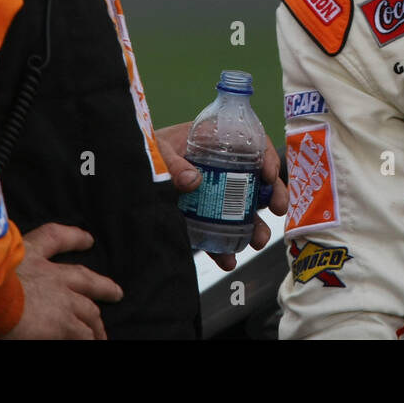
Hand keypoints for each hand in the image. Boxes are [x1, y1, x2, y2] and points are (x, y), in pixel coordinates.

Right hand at [1, 222, 123, 338]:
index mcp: (28, 254)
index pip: (54, 238)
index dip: (74, 238)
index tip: (88, 240)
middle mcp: (50, 273)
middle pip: (85, 278)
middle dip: (102, 286)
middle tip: (116, 292)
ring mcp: (62, 298)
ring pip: (89, 310)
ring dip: (96, 324)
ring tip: (102, 334)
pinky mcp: (65, 322)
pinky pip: (84, 334)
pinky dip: (90, 340)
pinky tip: (95, 344)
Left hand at [155, 122, 289, 270]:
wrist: (123, 173)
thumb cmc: (144, 151)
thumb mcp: (157, 151)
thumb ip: (172, 163)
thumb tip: (193, 180)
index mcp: (214, 142)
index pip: (251, 142)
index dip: (266, 156)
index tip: (269, 175)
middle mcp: (219, 167)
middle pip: (256, 177)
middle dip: (273, 195)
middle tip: (279, 210)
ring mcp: (212, 193)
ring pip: (243, 209)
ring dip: (255, 226)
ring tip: (257, 241)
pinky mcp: (200, 216)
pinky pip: (218, 232)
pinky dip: (225, 248)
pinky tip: (228, 260)